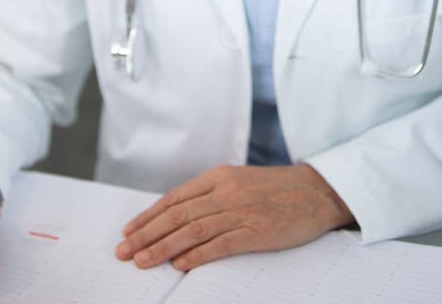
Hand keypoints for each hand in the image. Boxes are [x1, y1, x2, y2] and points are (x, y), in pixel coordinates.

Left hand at [116, 163, 352, 271]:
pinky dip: (198, 254)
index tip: (129, 231)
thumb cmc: (277, 189)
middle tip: (125, 251)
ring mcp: (241, 210)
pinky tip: (181, 264)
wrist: (316, 191)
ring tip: (142, 261)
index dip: (148, 216)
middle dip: (146, 234)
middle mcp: (225, 191)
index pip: (174, 198)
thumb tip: (178, 216)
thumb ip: (211, 195)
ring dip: (163, 247)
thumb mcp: (239, 182)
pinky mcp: (257, 231)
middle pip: (177, 214)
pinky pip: (221, 244)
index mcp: (219, 177)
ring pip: (192, 229)